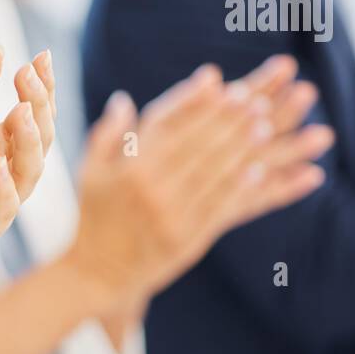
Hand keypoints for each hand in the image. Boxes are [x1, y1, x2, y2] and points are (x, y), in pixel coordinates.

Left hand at [0, 48, 54, 281]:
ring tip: (20, 111)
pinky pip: (2, 210)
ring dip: (27, 140)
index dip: (39, 85)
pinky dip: (3, 188)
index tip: (40, 55)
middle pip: (37, 135)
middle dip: (38, 104)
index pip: (29, 110)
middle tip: (28, 74)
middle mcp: (4, 172)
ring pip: (29, 171)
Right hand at [64, 57, 332, 309]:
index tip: (216, 80)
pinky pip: (218, 207)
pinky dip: (239, 187)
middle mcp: (149, 189)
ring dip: (241, 147)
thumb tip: (123, 100)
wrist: (97, 273)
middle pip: (196, 145)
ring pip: (211, 174)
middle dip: (226, 119)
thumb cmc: (94, 216)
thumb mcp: (89, 173)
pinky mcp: (187, 239)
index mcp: (127, 168)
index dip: (192, 102)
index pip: (165, 126)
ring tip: (266, 124)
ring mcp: (170, 215)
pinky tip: (259, 169)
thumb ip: (106, 134)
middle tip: (254, 97)